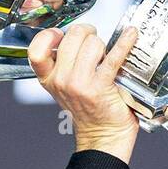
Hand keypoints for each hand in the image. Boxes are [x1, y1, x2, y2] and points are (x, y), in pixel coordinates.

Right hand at [28, 21, 140, 162]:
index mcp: (49, 78)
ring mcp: (80, 84)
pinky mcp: (101, 87)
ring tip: (105, 53)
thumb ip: (62, 63)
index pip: (36, 50)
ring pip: (92, 43)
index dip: (49, 36)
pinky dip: (124, 43)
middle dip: (86, 33)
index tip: (60, 34)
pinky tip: (131, 35)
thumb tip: (77, 35)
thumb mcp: (64, 86)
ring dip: (102, 43)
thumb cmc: (89, 109)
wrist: (103, 135)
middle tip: (93, 41)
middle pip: (72, 37)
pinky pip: (113, 57)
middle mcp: (61, 80)